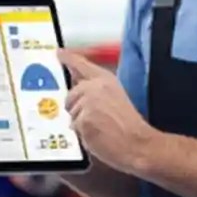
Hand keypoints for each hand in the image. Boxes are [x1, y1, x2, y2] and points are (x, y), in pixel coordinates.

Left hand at [59, 49, 156, 174]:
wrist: (137, 143)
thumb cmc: (129, 125)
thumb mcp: (115, 97)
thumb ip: (96, 89)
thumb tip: (78, 87)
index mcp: (105, 80)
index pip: (82, 64)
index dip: (69, 58)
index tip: (59, 53)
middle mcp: (94, 87)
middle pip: (70, 95)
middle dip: (77, 108)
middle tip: (97, 119)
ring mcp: (88, 103)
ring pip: (71, 113)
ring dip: (81, 122)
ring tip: (101, 127)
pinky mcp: (83, 119)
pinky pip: (74, 127)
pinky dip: (83, 134)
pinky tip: (98, 135)